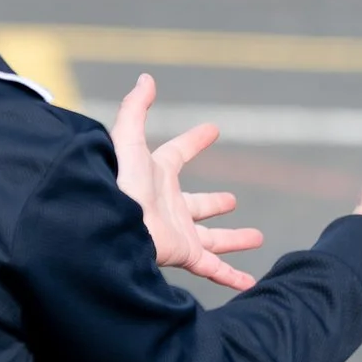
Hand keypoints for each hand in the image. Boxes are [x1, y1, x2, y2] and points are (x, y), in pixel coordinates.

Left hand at [110, 74, 266, 291]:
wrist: (105, 225)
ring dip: (234, 238)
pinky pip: (213, 269)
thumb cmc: (115, 183)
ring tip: (257, 237)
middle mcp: (168, 206)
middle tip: (231, 200)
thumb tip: (146, 78)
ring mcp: (177, 231)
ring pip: (213, 238)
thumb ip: (135, 109)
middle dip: (214, 202)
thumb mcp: (126, 141)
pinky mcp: (183, 254)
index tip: (212, 130)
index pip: (178, 155)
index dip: (195, 141)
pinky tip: (250, 282)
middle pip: (197, 204)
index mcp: (156, 176)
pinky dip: (232, 277)